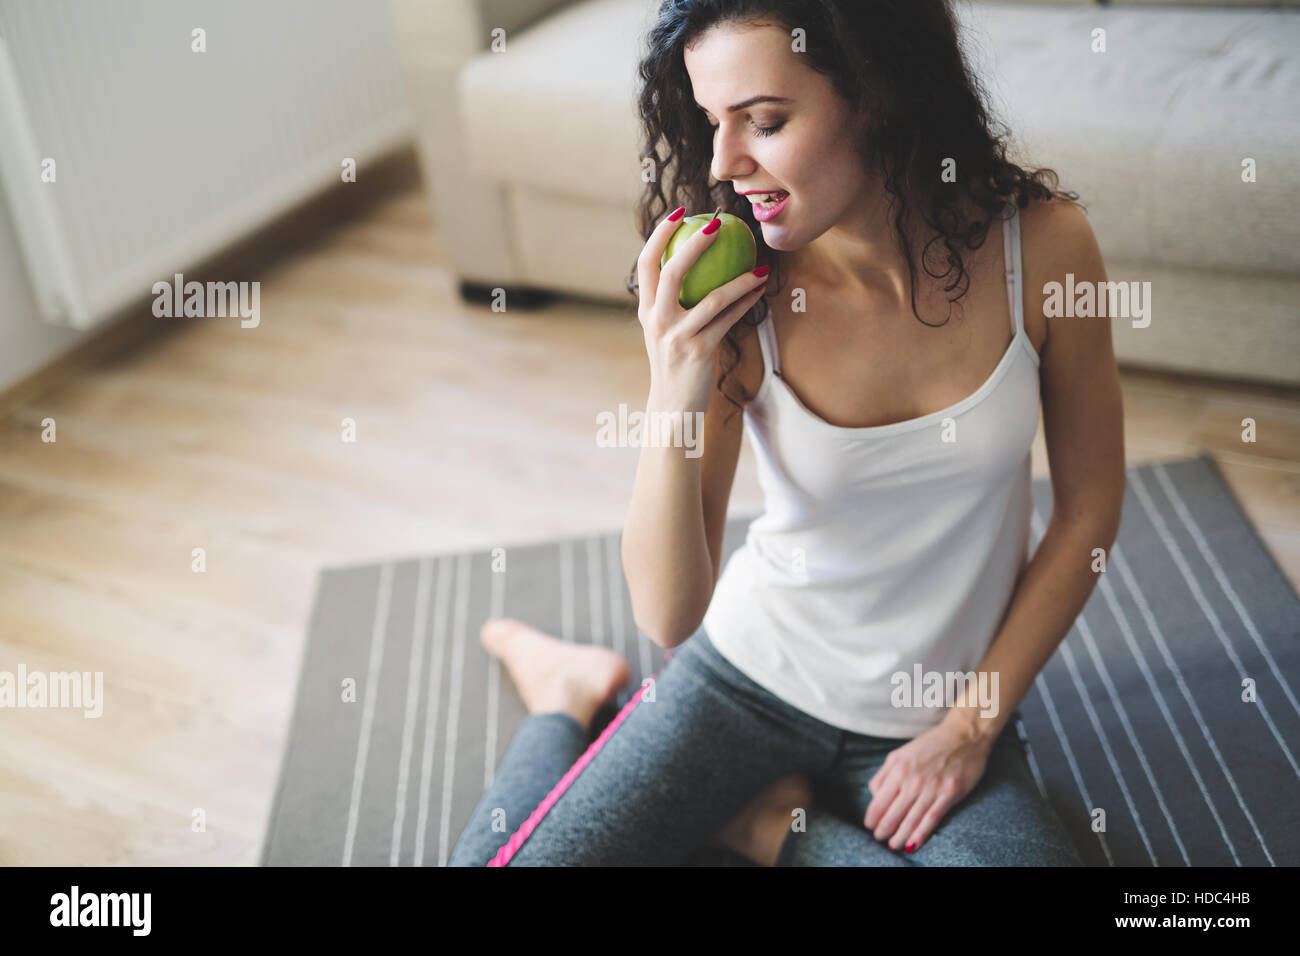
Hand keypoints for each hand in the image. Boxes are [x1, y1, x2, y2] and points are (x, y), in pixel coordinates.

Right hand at [636, 206, 769, 412]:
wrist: (673, 408)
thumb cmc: (675, 365)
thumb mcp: (664, 332)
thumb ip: (671, 304)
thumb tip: (690, 266)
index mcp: (646, 311)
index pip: (646, 263)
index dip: (659, 235)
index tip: (678, 213)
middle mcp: (657, 320)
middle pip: (672, 271)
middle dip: (694, 243)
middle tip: (717, 223)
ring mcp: (678, 337)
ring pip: (711, 298)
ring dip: (740, 279)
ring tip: (758, 264)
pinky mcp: (700, 351)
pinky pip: (728, 320)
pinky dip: (746, 303)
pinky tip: (760, 289)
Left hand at [862, 717, 997, 853]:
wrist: (965, 735)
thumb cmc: (931, 745)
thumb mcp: (900, 754)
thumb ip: (884, 774)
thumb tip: (874, 795)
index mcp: (898, 768)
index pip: (879, 800)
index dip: (872, 817)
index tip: (870, 826)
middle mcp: (912, 779)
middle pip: (892, 813)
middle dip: (883, 829)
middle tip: (879, 838)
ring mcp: (931, 787)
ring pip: (910, 819)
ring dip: (899, 835)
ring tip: (893, 846)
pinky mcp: (949, 794)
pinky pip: (931, 818)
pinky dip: (920, 834)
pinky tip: (912, 844)